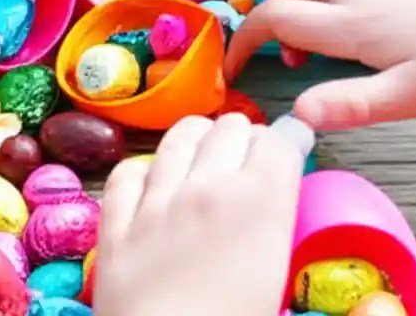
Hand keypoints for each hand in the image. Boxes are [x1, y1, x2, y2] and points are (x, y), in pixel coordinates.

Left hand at [94, 114, 300, 315]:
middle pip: (231, 129)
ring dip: (198, 139)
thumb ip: (288, 245)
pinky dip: (143, 170)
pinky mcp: (115, 225)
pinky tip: (152, 181)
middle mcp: (205, 188)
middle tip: (249, 159)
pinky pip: (127, 174)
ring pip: (178, 137)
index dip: (289, 143)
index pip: (280, 142)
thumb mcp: (282, 287)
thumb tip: (300, 246)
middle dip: (245, 139)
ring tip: (205, 152)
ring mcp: (155, 203)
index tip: (291, 151)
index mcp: (260, 204)